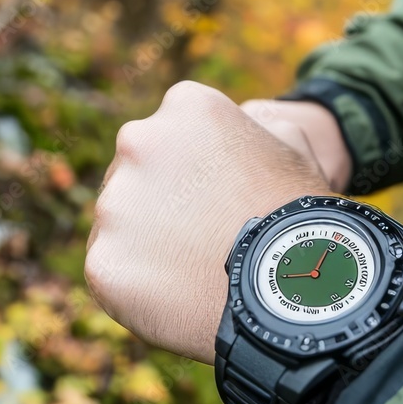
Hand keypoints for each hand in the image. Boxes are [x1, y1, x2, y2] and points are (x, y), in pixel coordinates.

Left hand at [85, 82, 331, 363]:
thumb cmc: (300, 216)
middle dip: (161, 201)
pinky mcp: (102, 261)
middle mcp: (139, 141)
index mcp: (186, 106)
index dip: (196, 171)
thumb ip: (257, 128)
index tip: (218, 198)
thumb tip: (247, 126)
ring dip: (144, 242)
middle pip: (136, 173)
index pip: (173, 134)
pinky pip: (112, 271)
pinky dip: (137, 286)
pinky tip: (176, 298)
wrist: (292, 289)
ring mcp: (115, 203)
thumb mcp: (293, 147)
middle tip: (202, 237)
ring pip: (119, 223)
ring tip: (194, 272)